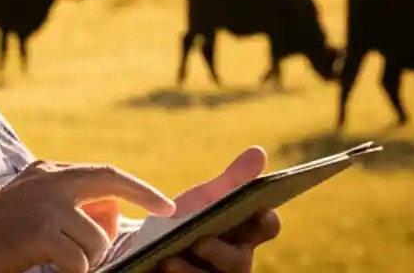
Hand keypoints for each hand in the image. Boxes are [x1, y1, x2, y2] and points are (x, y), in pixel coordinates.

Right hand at [0, 160, 176, 272]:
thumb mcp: (35, 211)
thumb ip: (71, 207)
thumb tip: (114, 213)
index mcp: (49, 173)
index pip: (105, 173)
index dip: (139, 189)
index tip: (166, 205)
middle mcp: (50, 179)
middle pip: (110, 186)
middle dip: (139, 201)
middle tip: (158, 220)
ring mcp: (45, 203)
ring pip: (96, 239)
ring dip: (88, 261)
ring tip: (62, 264)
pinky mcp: (39, 230)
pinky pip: (79, 260)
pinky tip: (53, 270)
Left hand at [153, 146, 281, 272]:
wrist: (146, 244)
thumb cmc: (185, 220)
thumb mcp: (205, 198)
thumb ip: (232, 180)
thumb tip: (259, 151)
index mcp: (245, 235)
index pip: (267, 227)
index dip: (267, 220)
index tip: (260, 210)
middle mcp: (234, 263)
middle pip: (239, 262)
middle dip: (222, 253)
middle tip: (200, 241)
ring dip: (191, 270)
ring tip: (170, 259)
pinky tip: (158, 267)